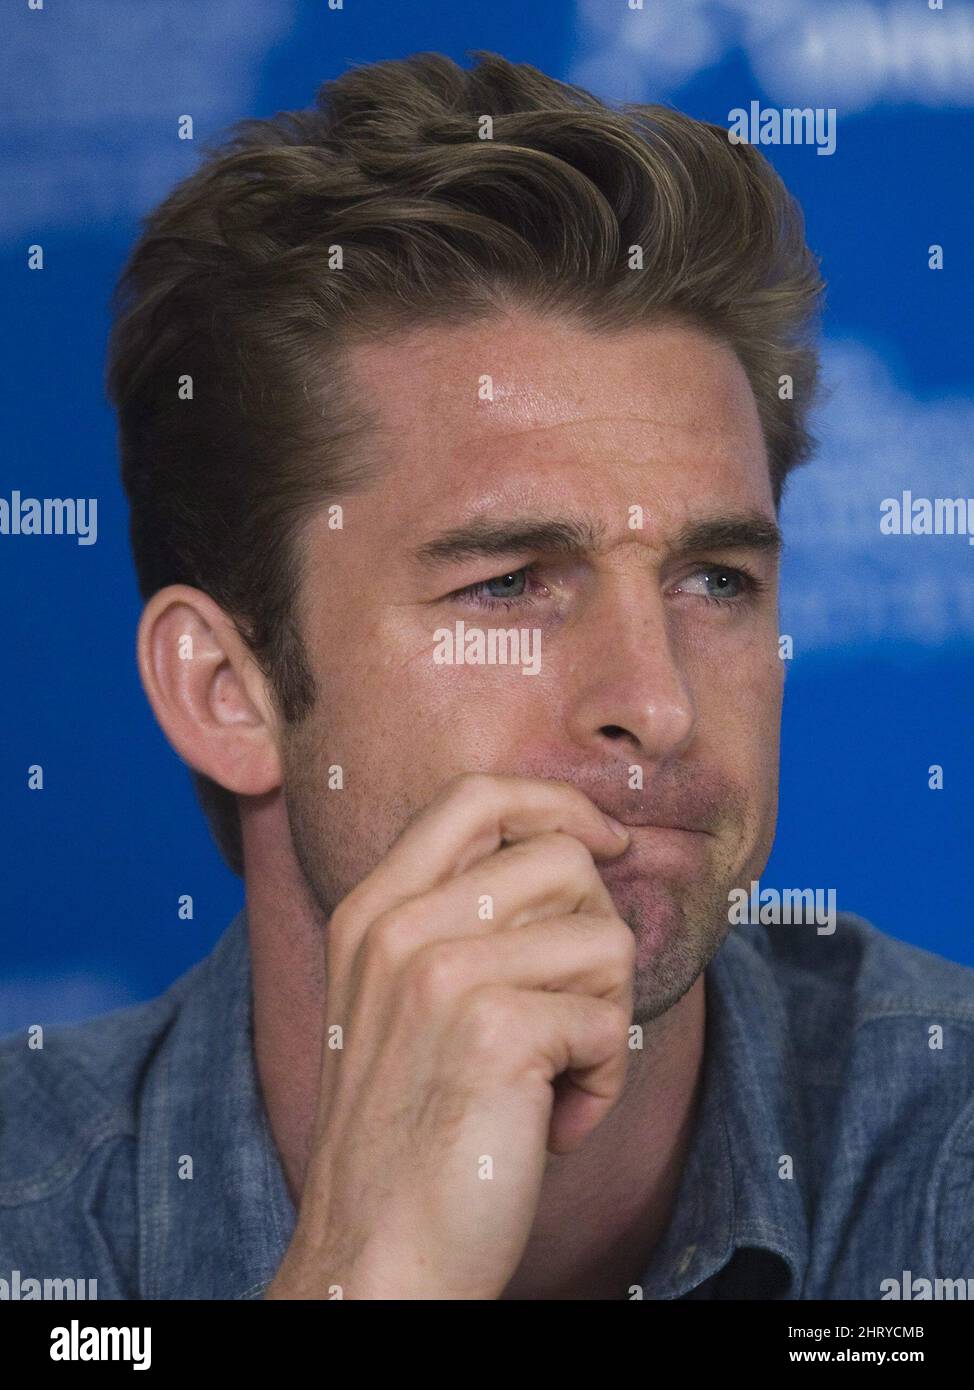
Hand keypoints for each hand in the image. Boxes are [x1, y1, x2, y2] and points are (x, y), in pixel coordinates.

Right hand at [265, 773, 634, 1299]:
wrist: (374, 1257)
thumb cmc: (411, 1133)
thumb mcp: (403, 1001)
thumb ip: (460, 920)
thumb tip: (578, 853)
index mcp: (373, 908)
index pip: (478, 796)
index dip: (559, 804)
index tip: (607, 846)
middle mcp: (398, 925)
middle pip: (565, 859)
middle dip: (596, 940)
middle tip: (565, 1022)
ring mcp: (439, 972)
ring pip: (605, 937)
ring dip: (605, 1021)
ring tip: (555, 1081)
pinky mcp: (493, 1030)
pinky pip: (610, 1020)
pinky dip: (604, 1083)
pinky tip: (555, 1126)